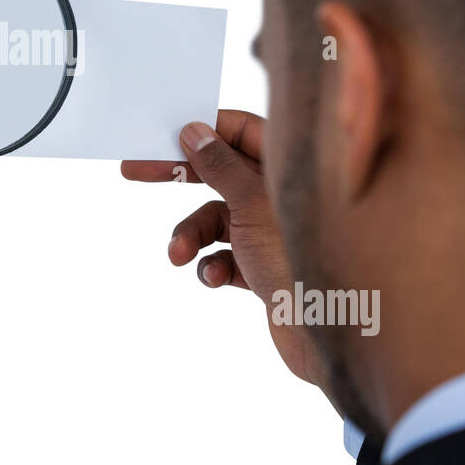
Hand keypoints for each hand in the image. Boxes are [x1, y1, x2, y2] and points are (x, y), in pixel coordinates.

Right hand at [122, 111, 336, 409]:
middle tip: (134, 170)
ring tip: (177, 254)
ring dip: (191, 235)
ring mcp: (275, 232)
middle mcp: (283, 194)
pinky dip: (213, 266)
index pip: (242, 129)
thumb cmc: (298, 259)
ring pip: (217, 220)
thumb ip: (220, 165)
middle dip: (179, 176)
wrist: (331, 335)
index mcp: (290, 166)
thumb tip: (194, 132)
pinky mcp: (267, 268)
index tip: (164, 137)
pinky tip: (215, 278)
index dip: (203, 130)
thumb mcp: (250, 203)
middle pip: (222, 171)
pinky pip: (225, 257)